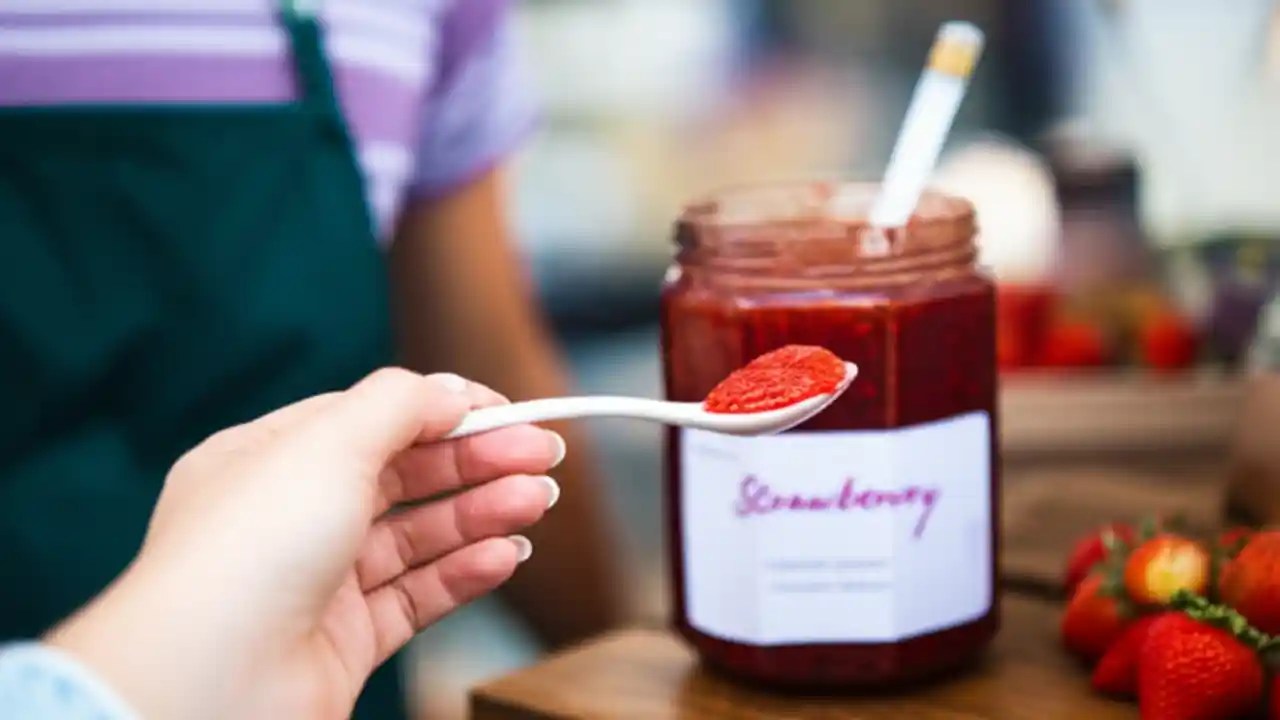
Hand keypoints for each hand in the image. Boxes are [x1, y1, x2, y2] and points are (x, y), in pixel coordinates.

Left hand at [46, 368, 562, 719]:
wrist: (210, 686)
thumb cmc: (246, 556)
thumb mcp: (327, 444)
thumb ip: (399, 405)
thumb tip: (451, 391)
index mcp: (266, 459)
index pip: (371, 420)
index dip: (443, 411)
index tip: (508, 410)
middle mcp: (289, 518)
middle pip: (404, 477)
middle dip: (477, 461)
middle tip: (544, 456)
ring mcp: (317, 583)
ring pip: (418, 537)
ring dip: (482, 514)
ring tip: (538, 502)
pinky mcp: (344, 642)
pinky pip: (418, 597)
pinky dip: (466, 572)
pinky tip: (506, 554)